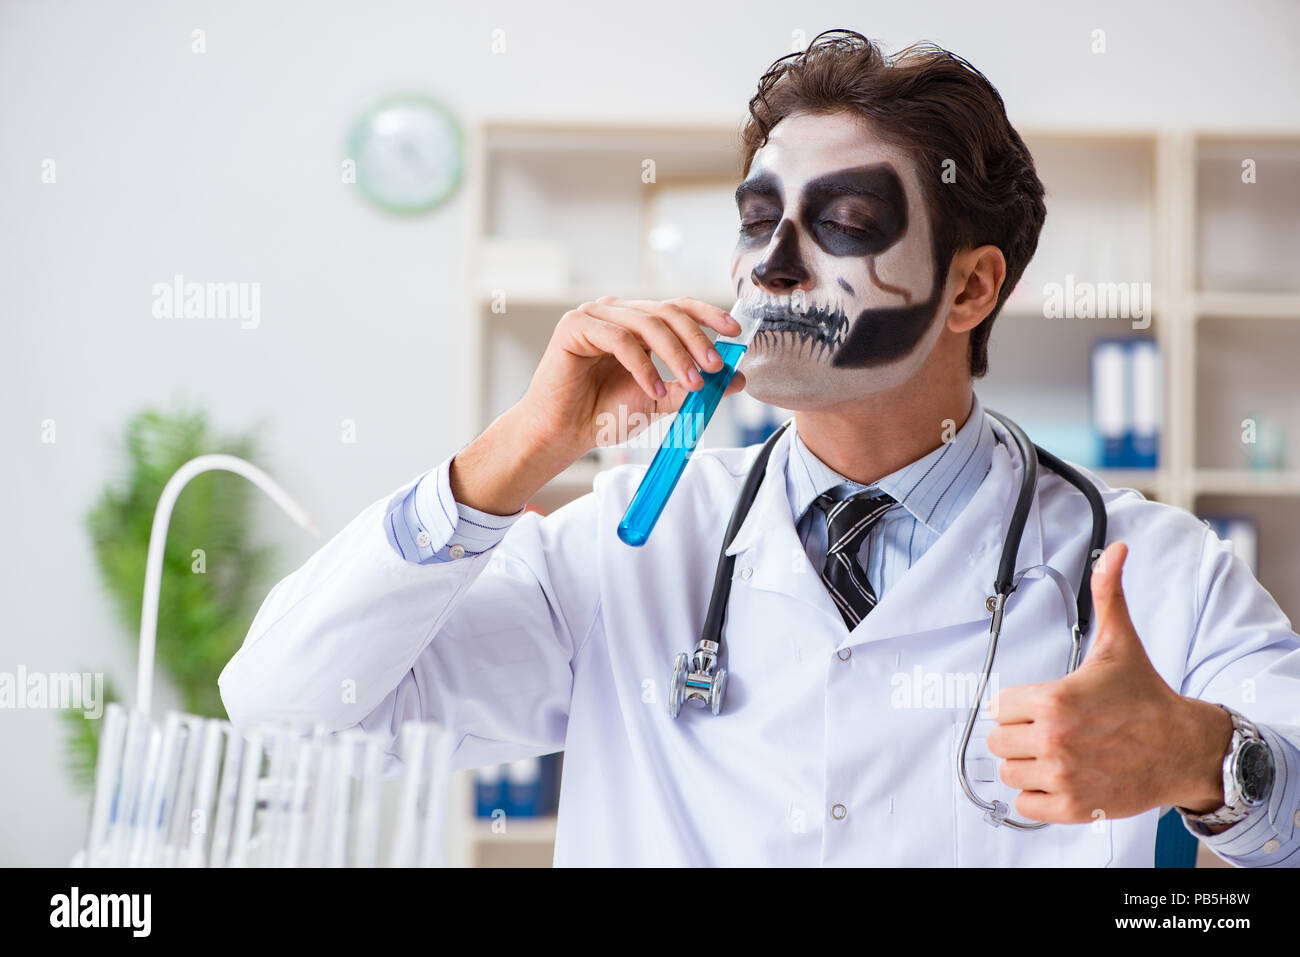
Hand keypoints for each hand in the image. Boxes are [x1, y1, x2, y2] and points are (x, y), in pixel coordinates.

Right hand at [516, 295, 745, 455]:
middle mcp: (616, 313)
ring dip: (675, 354)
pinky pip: (619, 339)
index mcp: (635, 322)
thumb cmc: (604, 414)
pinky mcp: (575, 326)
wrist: (565, 434)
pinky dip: (643, 366)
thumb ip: (693, 387)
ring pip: (647, 323)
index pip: (678, 307)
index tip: (735, 332)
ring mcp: (594, 315)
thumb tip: (735, 379)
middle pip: (667, 312)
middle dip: (696, 340)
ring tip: (691, 384)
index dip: (708, 315)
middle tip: (715, 367)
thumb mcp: (660, 400)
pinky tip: (653, 390)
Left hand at [986, 542, 1233, 824]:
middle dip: (1019, 735)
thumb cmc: (1145, 695)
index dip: (1018, 705)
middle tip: (1048, 730)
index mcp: (1054, 700)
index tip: (1042, 705)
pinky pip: (1026, 807)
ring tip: (1054, 754)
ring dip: (1026, 766)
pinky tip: (1059, 779)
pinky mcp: (1073, 807)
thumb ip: (1106, 594)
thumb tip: (1114, 549)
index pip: (999, 706)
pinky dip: (1037, 798)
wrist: (1184, 748)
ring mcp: (1063, 776)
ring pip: (1009, 774)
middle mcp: (1054, 740)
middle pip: (998, 741)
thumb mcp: (1119, 643)